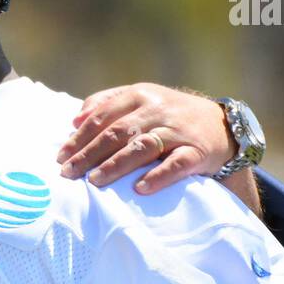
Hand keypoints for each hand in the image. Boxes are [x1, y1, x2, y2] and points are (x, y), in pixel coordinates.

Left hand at [56, 83, 236, 192]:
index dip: (80, 137)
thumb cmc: (170, 114)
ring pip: (143, 147)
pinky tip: (140, 189)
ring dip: (116, 165)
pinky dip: (158, 176)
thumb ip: (107, 103)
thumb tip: (75, 118)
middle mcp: (158, 110)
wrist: (223, 125)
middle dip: (89, 154)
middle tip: (68, 173)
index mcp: (140, 95)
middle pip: (117, 133)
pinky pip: (176, 164)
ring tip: (95, 181)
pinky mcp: (197, 152)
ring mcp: (178, 131)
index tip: (60, 157)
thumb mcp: (141, 99)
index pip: (102, 116)